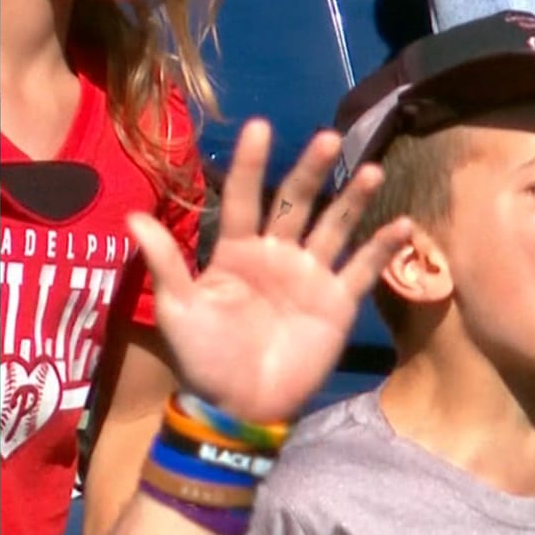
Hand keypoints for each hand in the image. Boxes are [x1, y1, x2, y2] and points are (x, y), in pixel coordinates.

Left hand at [129, 119, 412, 423]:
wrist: (239, 407)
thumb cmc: (203, 358)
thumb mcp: (178, 309)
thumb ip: (164, 262)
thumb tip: (131, 216)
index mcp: (235, 252)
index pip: (246, 198)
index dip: (252, 164)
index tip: (260, 126)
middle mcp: (276, 254)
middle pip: (296, 203)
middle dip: (311, 170)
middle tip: (327, 137)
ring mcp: (310, 276)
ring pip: (335, 227)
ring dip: (353, 199)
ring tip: (372, 170)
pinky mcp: (337, 302)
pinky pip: (362, 269)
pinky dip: (382, 248)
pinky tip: (403, 223)